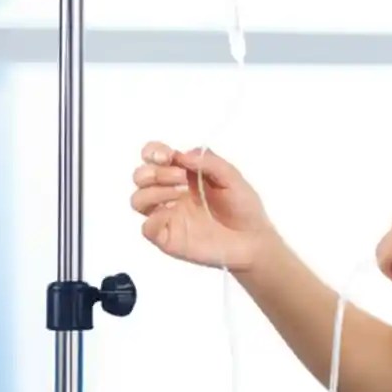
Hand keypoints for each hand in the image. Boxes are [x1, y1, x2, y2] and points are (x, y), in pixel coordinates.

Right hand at [130, 141, 275, 270]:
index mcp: (183, 175)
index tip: (168, 155)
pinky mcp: (168, 238)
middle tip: (180, 176)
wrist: (254, 240)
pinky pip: (146, 228)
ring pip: (138, 199)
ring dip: (153, 191)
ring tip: (180, 193)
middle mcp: (171, 193)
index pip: (154, 157)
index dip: (154, 151)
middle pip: (141, 176)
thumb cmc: (244, 208)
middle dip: (155, 171)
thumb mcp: (232, 177)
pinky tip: (173, 213)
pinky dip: (154, 218)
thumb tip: (183, 154)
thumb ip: (209, 162)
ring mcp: (168, 216)